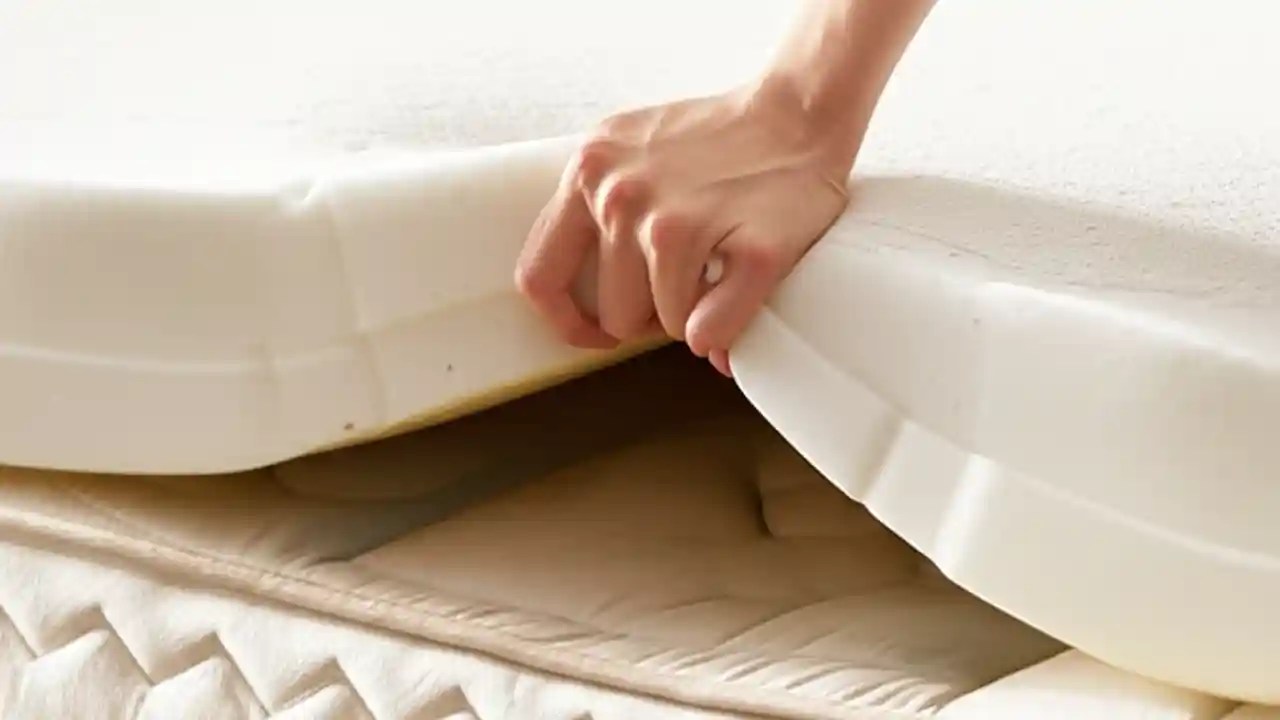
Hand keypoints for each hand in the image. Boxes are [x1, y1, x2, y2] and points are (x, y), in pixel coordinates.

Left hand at [515, 87, 853, 376]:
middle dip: (649, 316)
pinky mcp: (746, 250)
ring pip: (669, 323)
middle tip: (681, 284)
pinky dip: (725, 331)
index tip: (594, 332)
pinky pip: (713, 329)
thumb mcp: (630, 152)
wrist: (797, 114)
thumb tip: (591, 317)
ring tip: (713, 272)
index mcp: (589, 170)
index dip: (567, 320)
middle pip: (615, 314)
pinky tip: (736, 297)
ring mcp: (681, 222)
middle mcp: (624, 195)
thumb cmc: (716, 142)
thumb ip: (595, 211)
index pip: (540, 275)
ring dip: (692, 315)